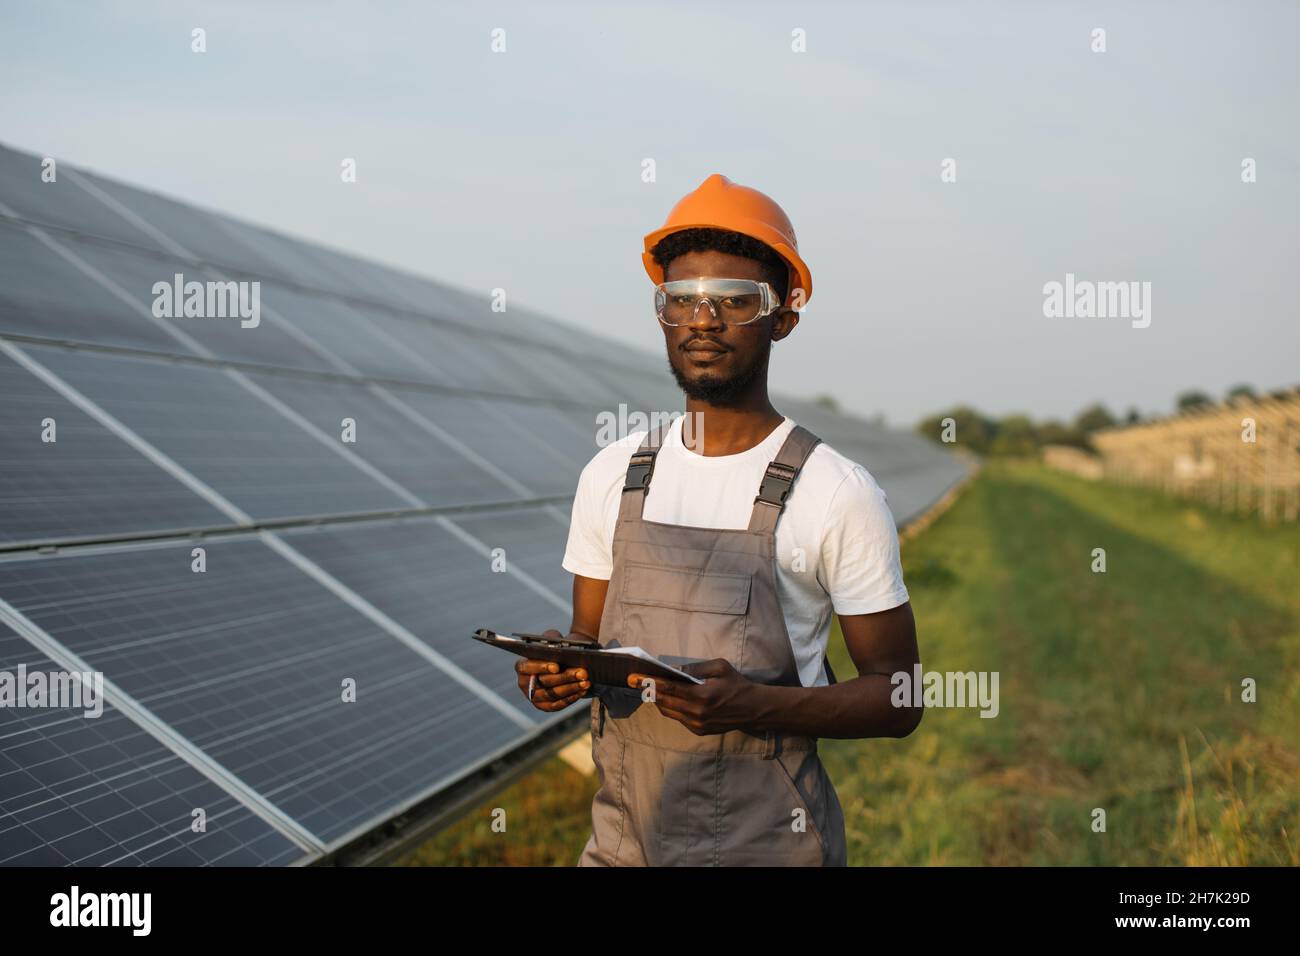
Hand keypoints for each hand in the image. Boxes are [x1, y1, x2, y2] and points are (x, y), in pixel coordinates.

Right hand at [515, 630, 591, 710]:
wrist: (565, 660)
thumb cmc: (556, 648)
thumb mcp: (552, 638)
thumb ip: (550, 638)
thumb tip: (556, 645)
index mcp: (522, 666)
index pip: (526, 667)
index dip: (540, 667)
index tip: (556, 666)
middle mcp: (525, 684)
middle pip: (544, 682)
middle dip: (565, 677)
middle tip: (581, 673)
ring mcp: (534, 697)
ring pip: (552, 694)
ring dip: (571, 688)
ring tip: (586, 681)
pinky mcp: (545, 706)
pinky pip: (558, 705)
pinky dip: (571, 698)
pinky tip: (582, 690)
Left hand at [625, 658, 755, 734]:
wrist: (753, 709)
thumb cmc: (737, 684)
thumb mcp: (719, 667)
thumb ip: (695, 668)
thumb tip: (673, 669)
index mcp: (701, 696)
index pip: (668, 688)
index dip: (648, 682)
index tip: (633, 677)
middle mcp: (696, 713)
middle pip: (663, 702)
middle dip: (648, 691)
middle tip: (635, 681)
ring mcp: (697, 725)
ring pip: (668, 712)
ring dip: (658, 700)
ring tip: (649, 688)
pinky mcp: (699, 731)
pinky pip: (678, 718)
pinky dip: (670, 708)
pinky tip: (668, 699)